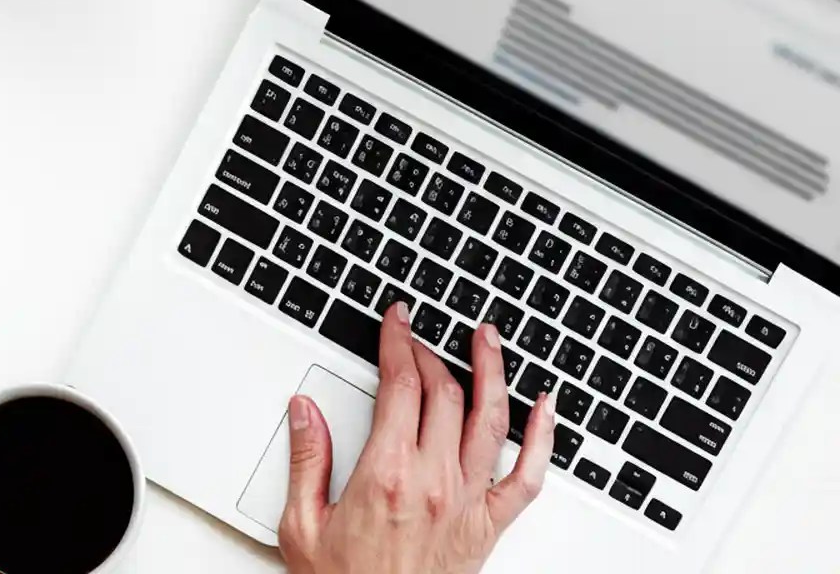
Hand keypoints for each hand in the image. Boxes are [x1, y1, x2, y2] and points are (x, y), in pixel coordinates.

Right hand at [279, 303, 555, 573]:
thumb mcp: (301, 524)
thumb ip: (305, 460)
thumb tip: (304, 411)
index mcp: (385, 473)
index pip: (400, 384)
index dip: (399, 342)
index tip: (397, 322)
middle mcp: (433, 481)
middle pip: (444, 392)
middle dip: (430, 352)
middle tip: (418, 336)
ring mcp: (466, 501)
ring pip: (491, 419)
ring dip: (492, 370)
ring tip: (487, 339)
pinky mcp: (487, 525)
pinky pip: (528, 476)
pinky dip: (542, 437)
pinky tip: (546, 408)